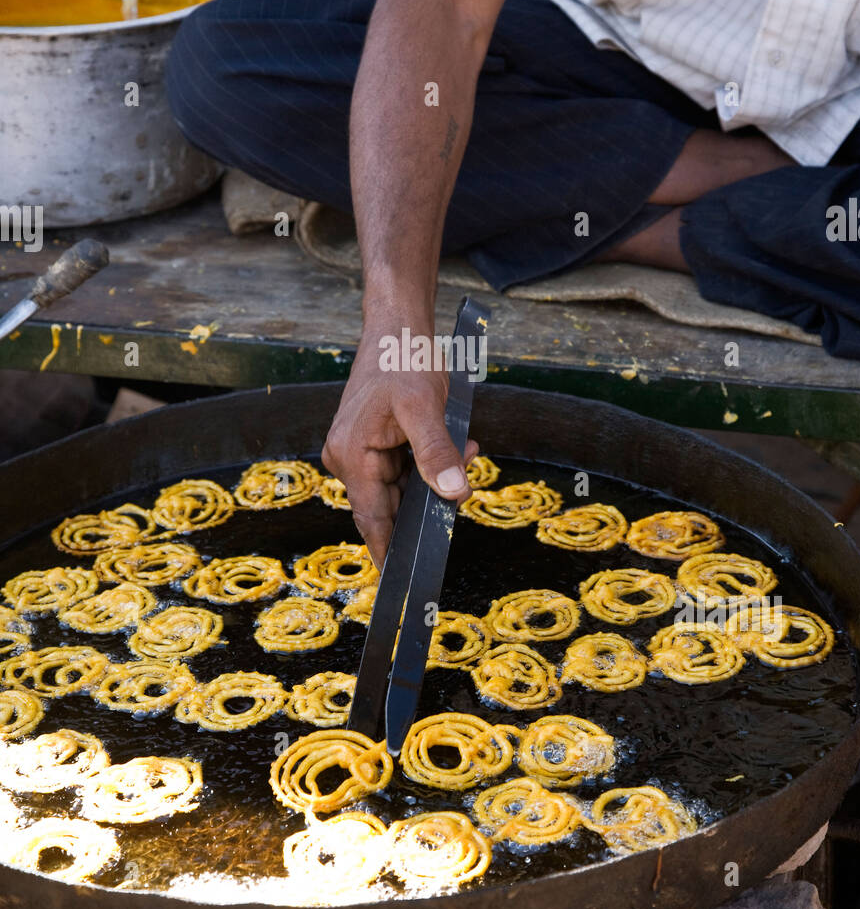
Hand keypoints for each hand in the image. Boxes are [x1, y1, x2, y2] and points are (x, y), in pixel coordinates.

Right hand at [322, 327, 477, 567]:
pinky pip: (404, 468)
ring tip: (462, 449)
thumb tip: (454, 493)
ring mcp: (360, 451)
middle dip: (428, 502)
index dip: (389, 552)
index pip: (373, 519)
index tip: (402, 582)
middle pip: (390, 505)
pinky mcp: (374, 442)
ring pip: (402, 487)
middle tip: (461, 491)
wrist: (396, 325)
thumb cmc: (403, 359)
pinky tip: (455, 444)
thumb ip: (437, 453)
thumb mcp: (425, 407)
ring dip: (434, 478)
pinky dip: (430, 464)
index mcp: (351, 455)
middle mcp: (348, 458)